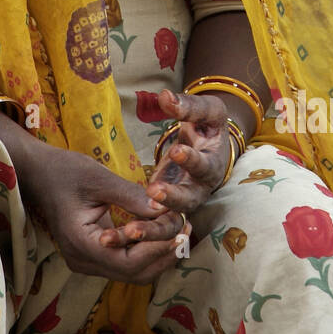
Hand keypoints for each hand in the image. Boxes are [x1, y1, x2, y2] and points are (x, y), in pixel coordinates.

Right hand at [23, 145, 189, 284]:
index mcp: (81, 243)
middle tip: (187, 230)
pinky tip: (162, 233)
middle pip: (133, 274)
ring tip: (180, 231)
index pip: (128, 262)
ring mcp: (86, 261)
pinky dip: (146, 252)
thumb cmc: (64, 171)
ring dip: (158, 256)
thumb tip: (165, 210)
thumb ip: (131, 197)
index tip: (180, 229)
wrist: (38, 172)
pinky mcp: (92, 255)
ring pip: (131, 273)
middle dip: (163, 255)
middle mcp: (82, 260)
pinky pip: (125, 263)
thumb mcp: (99, 178)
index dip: (158, 250)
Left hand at [143, 89, 230, 227]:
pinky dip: (142, 234)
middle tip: (154, 192)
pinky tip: (119, 237)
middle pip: (189, 201)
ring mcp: (184, 203)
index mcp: (213, 164)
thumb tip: (166, 96)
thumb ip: (190, 106)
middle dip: (172, 198)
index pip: (203, 164)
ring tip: (131, 229)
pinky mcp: (168, 211)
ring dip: (153, 228)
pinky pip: (156, 229)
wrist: (209, 144)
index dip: (190, 159)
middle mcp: (200, 189)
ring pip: (172, 223)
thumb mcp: (208, 111)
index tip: (176, 150)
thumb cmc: (209, 126)